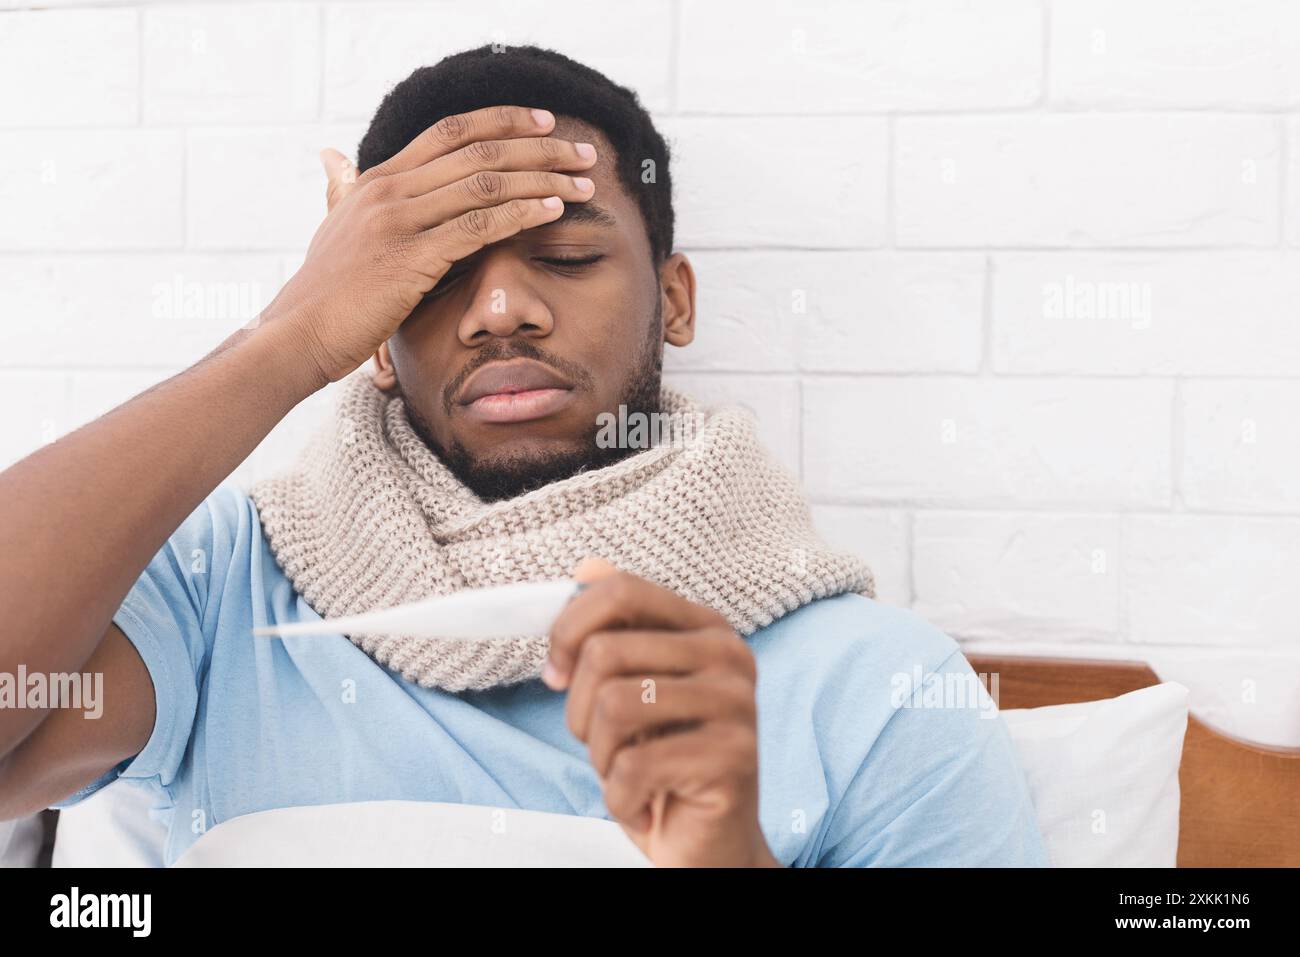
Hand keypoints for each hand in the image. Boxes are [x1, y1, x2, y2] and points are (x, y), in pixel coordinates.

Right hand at [262, 105, 598, 386]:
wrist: (297, 334)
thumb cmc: (323, 292)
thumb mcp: (333, 229)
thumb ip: (341, 191)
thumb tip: (331, 156)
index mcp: (377, 180)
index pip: (450, 132)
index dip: (503, 122)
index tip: (545, 122)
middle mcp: (389, 190)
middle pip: (479, 150)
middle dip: (540, 149)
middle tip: (583, 152)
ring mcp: (399, 221)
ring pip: (486, 183)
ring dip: (543, 180)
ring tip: (583, 183)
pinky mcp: (411, 258)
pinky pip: (479, 226)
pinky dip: (520, 214)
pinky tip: (553, 211)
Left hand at [545, 558, 781, 867]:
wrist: (710, 845)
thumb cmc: (663, 763)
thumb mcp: (630, 688)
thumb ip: (613, 628)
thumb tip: (584, 567)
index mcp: (705, 627)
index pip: (620, 590)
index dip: (568, 628)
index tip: (557, 673)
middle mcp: (729, 655)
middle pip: (605, 651)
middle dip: (580, 711)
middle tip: (605, 744)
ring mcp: (738, 705)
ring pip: (614, 706)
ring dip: (602, 755)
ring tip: (628, 773)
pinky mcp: (734, 757)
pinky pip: (633, 766)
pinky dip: (621, 798)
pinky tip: (646, 804)